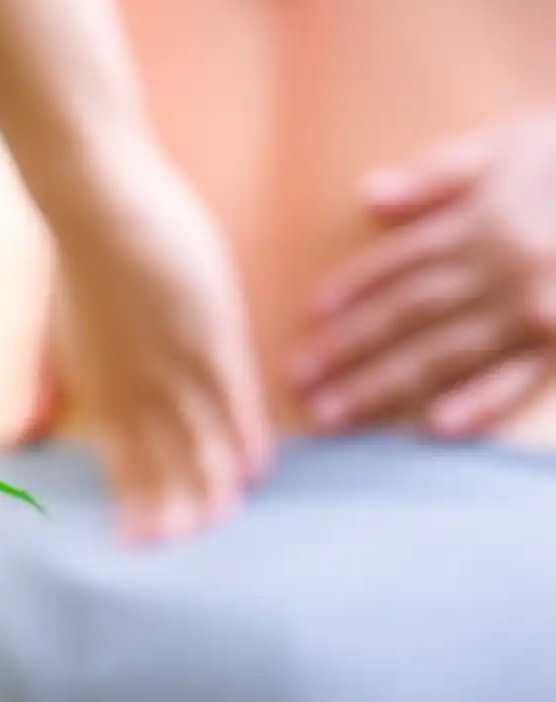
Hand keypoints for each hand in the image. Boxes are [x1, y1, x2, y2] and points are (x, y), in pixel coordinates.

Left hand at [55, 147, 270, 541]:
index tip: (143, 541)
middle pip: (163, 465)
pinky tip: (256, 472)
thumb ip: (69, 380)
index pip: (123, 460)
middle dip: (176, 512)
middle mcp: (134, 387)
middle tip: (189, 546)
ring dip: (213, 490)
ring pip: (201, 444)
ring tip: (222, 526)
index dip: (137, 502)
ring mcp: (175, 364)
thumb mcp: (69, 329)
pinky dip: (245, 439)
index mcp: (100, 386)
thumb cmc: (83, 254)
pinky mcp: (210, 337)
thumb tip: (43, 422)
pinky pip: (235, 402)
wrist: (94, 198)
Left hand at [293, 114, 555, 435]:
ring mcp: (533, 306)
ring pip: (445, 350)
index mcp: (480, 221)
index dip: (352, 290)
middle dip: (347, 349)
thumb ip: (440, 174)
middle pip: (407, 313)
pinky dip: (482, 400)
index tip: (309, 318)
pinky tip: (439, 427)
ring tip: (335, 416)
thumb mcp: (514, 145)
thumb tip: (369, 195)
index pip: (399, 263)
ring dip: (385, 385)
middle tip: (298, 381)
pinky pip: (522, 376)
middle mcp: (498, 266)